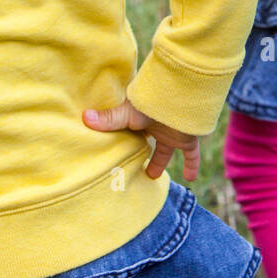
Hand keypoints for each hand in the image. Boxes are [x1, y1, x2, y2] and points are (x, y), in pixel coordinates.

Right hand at [83, 98, 200, 181]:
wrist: (179, 99)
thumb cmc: (149, 103)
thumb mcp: (126, 113)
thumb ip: (108, 119)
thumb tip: (84, 117)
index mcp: (140, 118)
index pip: (131, 130)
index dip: (124, 138)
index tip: (116, 150)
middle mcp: (156, 125)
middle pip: (147, 141)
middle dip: (141, 152)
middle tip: (133, 166)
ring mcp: (172, 132)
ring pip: (167, 150)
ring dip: (160, 162)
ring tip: (153, 176)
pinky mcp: (187, 139)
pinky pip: (192, 155)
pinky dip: (192, 166)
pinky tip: (191, 178)